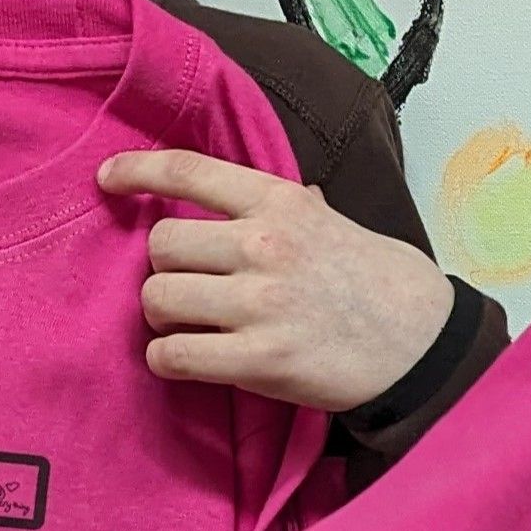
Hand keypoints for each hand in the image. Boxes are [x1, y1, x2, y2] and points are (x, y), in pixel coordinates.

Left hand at [99, 148, 453, 410]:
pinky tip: (189, 359)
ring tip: (192, 325)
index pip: (190, 171)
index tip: (108, 179)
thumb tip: (257, 197)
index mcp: (282, 203)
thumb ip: (289, 208)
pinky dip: (169, 359)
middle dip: (164, 269)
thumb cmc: (380, 282)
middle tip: (189, 287)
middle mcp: (265, 245)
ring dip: (165, 316)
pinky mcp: (260, 360)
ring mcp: (260, 303)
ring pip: (159, 299)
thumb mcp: (336, 223)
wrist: (423, 343)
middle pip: (160, 245)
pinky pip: (174, 354)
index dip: (137, 170)